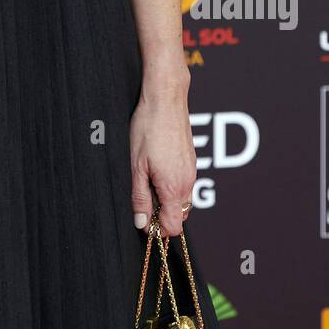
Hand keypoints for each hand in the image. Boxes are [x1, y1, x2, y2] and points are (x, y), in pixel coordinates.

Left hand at [129, 82, 195, 237]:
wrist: (166, 99)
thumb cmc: (148, 128)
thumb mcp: (136, 166)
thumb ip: (140, 197)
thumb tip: (142, 223)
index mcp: (174, 187)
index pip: (173, 227)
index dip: (157, 228)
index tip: (142, 220)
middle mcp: (188, 182)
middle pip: (179, 216)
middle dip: (161, 214)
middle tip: (142, 197)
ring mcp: (192, 171)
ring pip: (182, 200)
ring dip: (166, 199)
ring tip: (147, 179)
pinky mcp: (191, 161)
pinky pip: (184, 184)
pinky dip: (172, 185)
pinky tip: (157, 168)